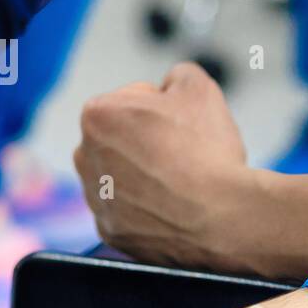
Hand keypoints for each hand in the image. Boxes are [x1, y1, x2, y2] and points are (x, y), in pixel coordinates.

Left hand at [73, 64, 253, 268]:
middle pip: (122, 139)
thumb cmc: (207, 154)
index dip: (165, 109)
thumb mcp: (200, 88)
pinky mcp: (111, 232)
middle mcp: (85, 158)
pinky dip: (149, 209)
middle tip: (186, 154)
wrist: (222, 219)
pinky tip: (174, 207)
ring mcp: (96, 199)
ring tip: (183, 183)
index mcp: (98, 115)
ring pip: (124, 177)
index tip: (184, 127)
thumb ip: (178, 75)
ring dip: (147, 176)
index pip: (132, 100)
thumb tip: (173, 83)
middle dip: (148, 142)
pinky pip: (129, 212)